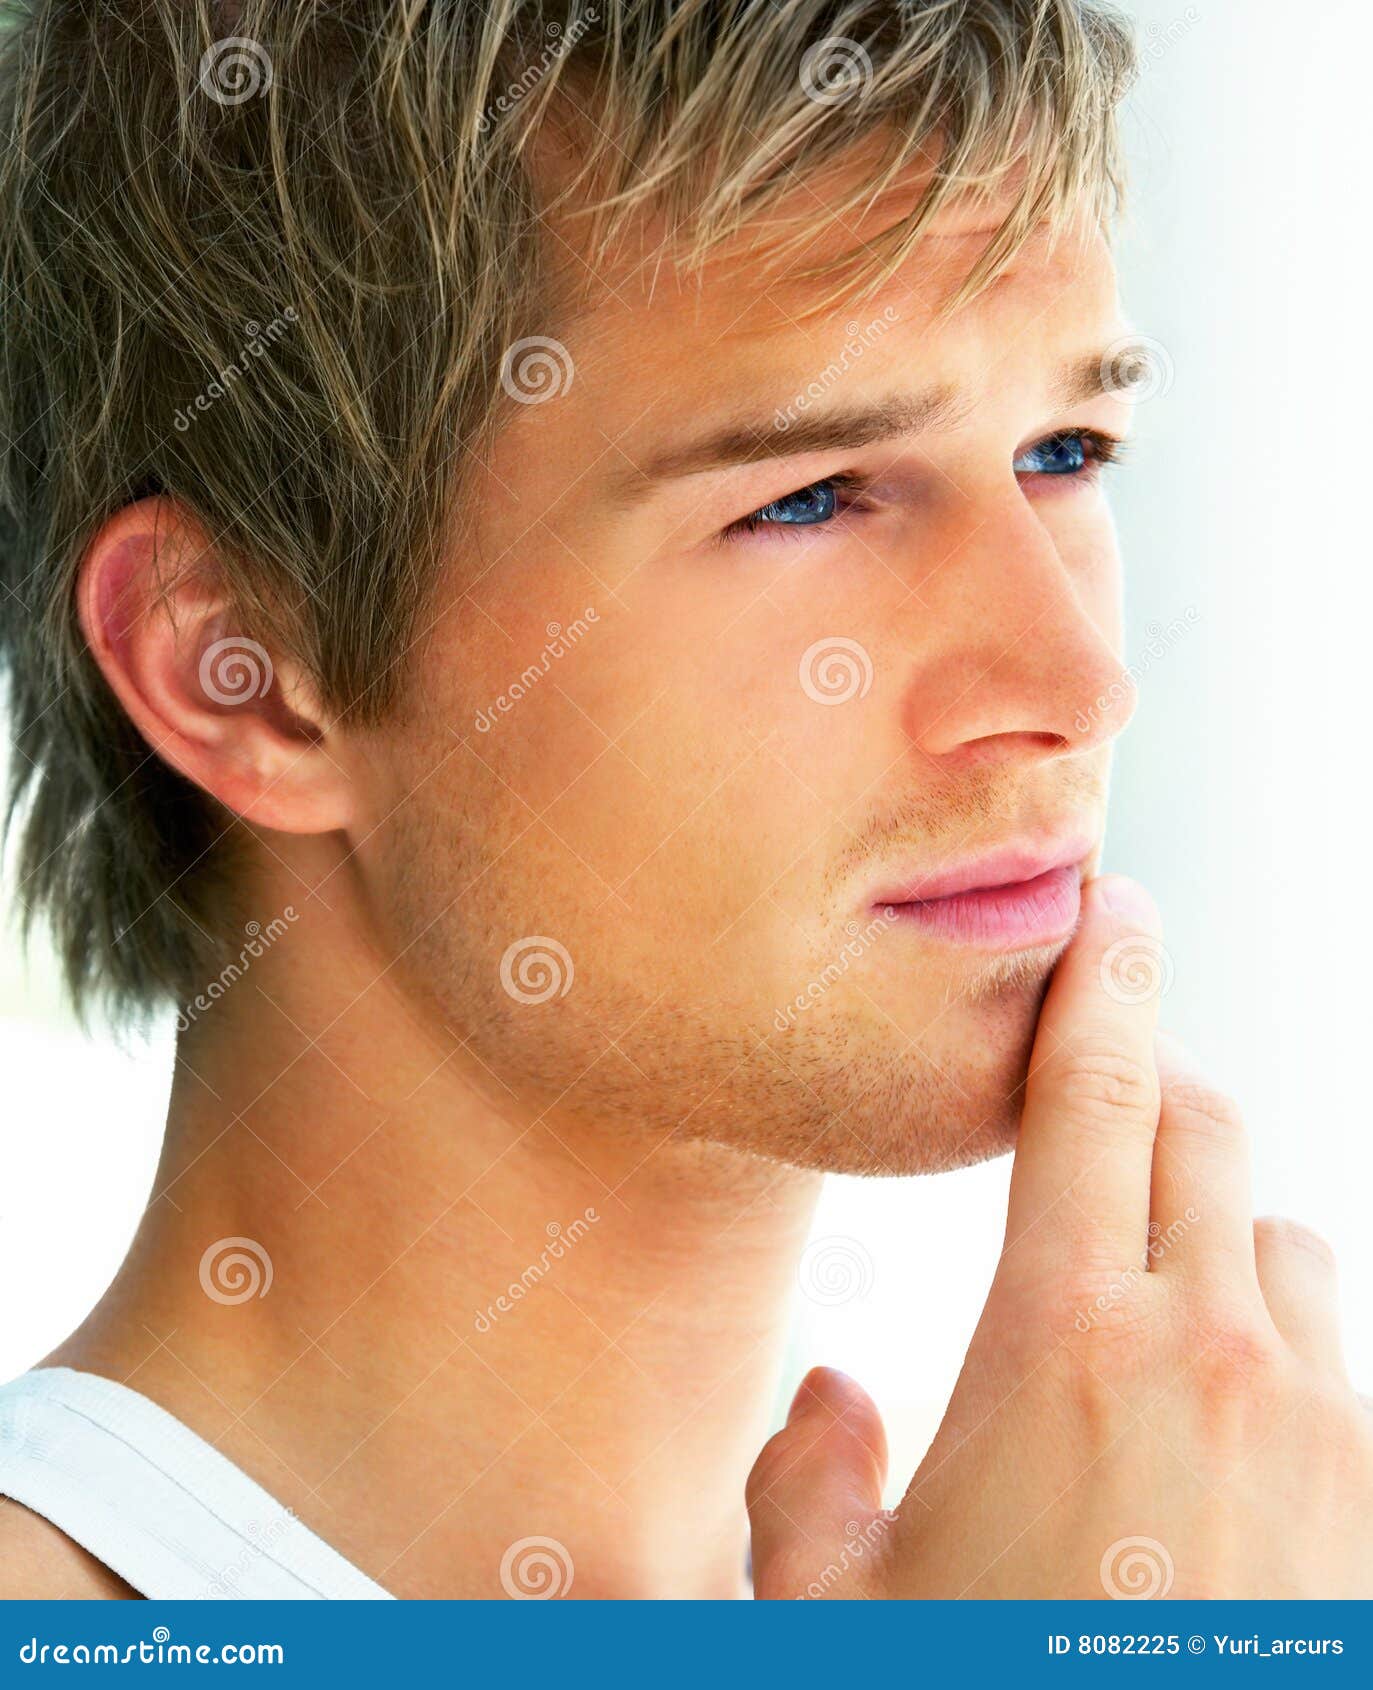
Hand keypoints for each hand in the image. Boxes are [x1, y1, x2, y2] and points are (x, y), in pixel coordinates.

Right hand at [747, 876, 1372, 1597]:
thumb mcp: (833, 1609)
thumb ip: (805, 1479)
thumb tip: (832, 1396)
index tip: (1111, 906)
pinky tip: (1224, 1424)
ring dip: (1224, 1225)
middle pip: (1203, 1126)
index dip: (1103, 978)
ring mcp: (1322, 1432)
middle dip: (1156, 1077)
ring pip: (1286, 1239)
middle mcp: (1212, 1356)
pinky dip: (1283, 1341)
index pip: (1093, 1090)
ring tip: (1156, 1289)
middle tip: (1108, 1079)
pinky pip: (1341, 1358)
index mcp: (1063, 1344)